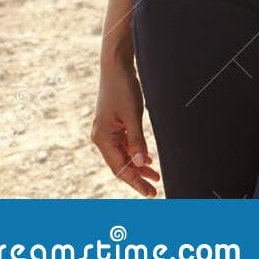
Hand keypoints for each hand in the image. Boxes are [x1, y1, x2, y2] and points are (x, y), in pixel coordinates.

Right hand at [91, 0, 159, 196]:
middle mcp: (103, 138)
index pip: (119, 168)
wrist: (116, 66)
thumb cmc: (123, 89)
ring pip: (125, 155)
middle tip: (155, 188)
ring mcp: (109, 131)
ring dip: (140, 165)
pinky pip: (126, 144)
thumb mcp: (133, 115)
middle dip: (138, 176)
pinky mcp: (116, 124)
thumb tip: (141, 163)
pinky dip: (137, 152)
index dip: (135, 181)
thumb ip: (137, 140)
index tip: (149, 192)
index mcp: (102, 139)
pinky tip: (148, 159)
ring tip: (156, 176)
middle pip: (122, 164)